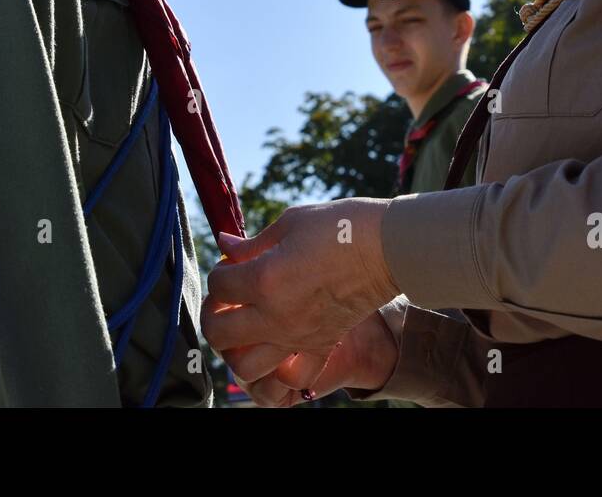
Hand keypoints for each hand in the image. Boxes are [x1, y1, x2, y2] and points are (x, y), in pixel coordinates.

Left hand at [203, 199, 400, 390]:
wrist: (387, 249)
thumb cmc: (340, 226)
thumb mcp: (291, 223)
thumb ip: (253, 243)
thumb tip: (225, 246)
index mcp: (265, 279)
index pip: (219, 284)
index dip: (221, 270)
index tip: (234, 262)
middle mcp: (276, 315)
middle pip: (218, 333)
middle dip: (214, 313)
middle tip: (227, 299)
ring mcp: (297, 337)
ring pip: (245, 367)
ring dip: (236, 349)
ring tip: (244, 327)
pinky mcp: (319, 346)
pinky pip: (291, 378)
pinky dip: (277, 370)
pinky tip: (277, 346)